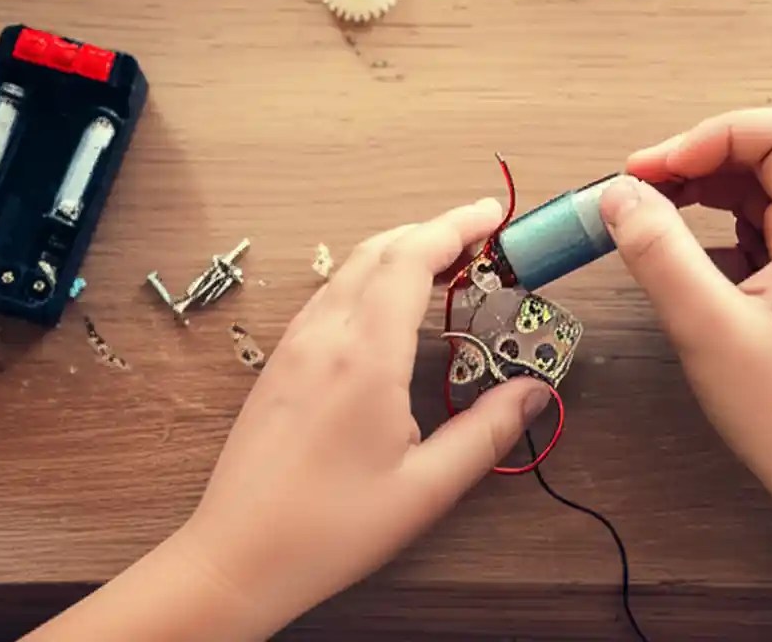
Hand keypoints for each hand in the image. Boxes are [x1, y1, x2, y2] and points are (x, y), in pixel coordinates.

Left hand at [178, 199, 549, 633]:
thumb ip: (485, 432)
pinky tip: (390, 306)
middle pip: (379, 250)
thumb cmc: (330, 528)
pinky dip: (369, 278)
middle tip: (482, 237)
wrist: (237, 556)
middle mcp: (324, 337)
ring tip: (445, 262)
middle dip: (433, 230)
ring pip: (349, 268)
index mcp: (364, 357)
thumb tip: (534, 392)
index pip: (412, 260)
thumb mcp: (425, 488)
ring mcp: (295, 347)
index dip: (456, 226)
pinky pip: (329, 296)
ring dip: (399, 251)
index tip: (493, 215)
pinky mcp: (280, 364)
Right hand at [598, 107, 771, 508]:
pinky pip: (750, 235)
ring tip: (643, 220)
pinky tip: (675, 261)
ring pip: (752, 196)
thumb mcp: (710, 328)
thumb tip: (618, 195)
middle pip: (761, 158)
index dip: (711, 136)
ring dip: (697, 197)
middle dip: (693, 163)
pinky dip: (707, 234)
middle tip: (631, 193)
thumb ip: (659, 254)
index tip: (652, 171)